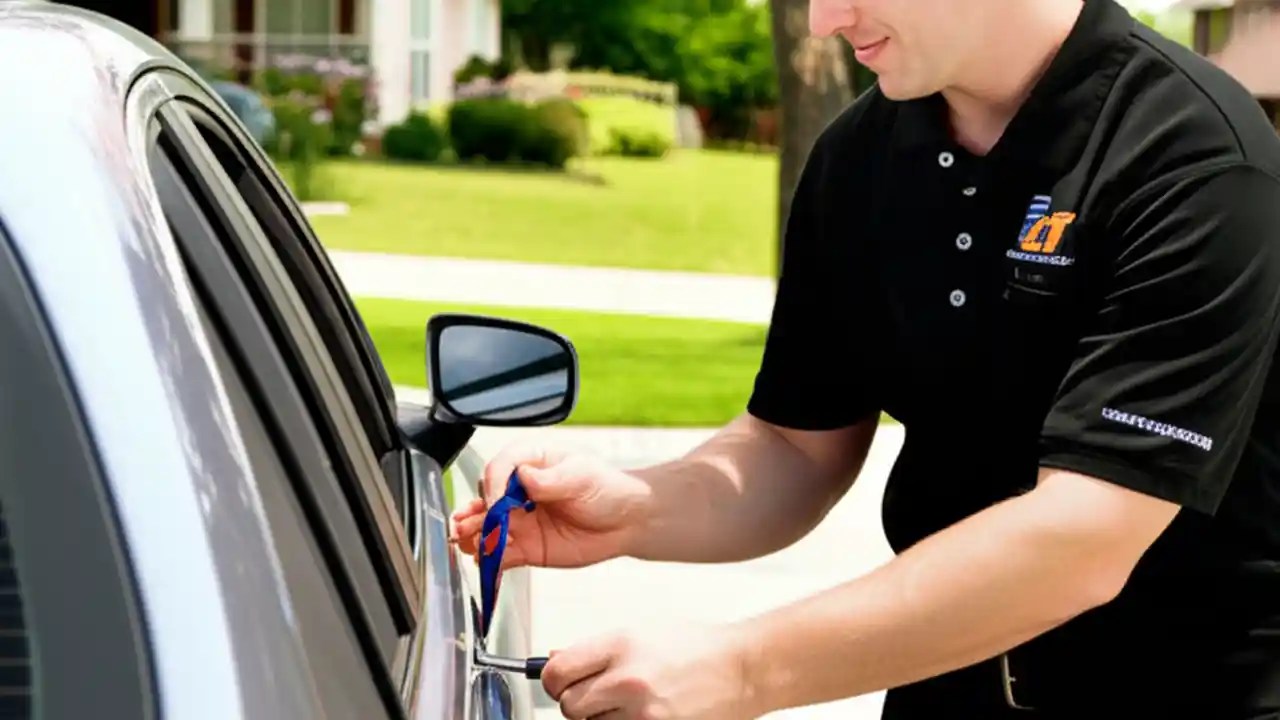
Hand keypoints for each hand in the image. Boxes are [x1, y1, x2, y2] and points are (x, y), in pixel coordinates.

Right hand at [449, 438, 654, 568]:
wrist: (627, 522)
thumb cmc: (607, 489)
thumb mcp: (582, 476)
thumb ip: (551, 479)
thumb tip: (524, 476)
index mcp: (531, 462)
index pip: (500, 468)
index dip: (493, 483)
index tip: (495, 499)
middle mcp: (519, 491)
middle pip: (486, 499)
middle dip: (473, 512)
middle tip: (465, 524)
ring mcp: (520, 520)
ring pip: (488, 528)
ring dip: (474, 535)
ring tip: (467, 541)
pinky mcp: (526, 548)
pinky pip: (501, 554)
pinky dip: (490, 558)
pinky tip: (484, 559)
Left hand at [542, 624, 759, 719]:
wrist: (743, 670)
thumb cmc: (698, 648)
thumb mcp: (642, 632)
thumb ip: (596, 648)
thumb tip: (554, 659)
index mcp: (620, 645)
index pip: (557, 672)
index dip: (553, 679)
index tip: (559, 681)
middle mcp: (628, 679)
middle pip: (568, 705)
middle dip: (578, 701)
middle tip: (598, 694)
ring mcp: (642, 713)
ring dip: (602, 718)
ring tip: (629, 703)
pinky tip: (640, 715)